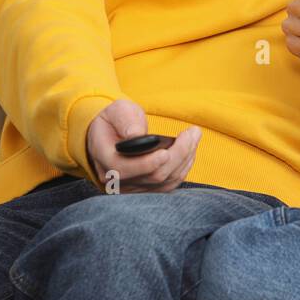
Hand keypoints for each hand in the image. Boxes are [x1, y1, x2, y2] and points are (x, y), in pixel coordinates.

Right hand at [85, 98, 200, 193]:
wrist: (112, 134)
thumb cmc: (115, 120)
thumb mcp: (117, 111)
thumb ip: (126, 120)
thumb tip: (137, 134)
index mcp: (105, 160)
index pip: (124, 169)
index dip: (147, 163)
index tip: (166, 151)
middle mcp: (117, 180)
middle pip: (153, 176)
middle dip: (178, 154)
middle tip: (193, 132)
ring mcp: (133, 188)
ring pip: (166, 181)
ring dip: (185, 159)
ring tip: (194, 136)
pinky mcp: (147, 189)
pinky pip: (170, 183)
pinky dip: (183, 166)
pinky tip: (190, 149)